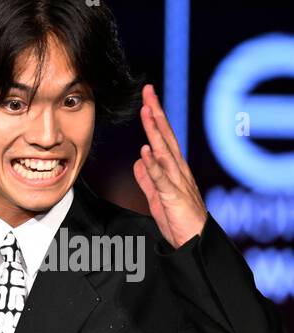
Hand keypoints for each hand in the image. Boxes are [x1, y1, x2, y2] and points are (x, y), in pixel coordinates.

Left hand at [132, 84, 205, 249]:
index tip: (147, 100)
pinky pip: (162, 179)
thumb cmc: (178, 218)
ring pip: (165, 151)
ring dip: (156, 132)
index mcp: (173, 169)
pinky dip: (154, 165)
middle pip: (166, 136)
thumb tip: (140, 161)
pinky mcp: (173, 197)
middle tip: (149, 92)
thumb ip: (148, 179)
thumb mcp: (156, 196)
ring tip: (147, 112)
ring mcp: (177, 182)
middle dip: (157, 114)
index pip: (162, 138)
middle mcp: (178, 170)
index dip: (154, 119)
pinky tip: (147, 151)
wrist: (193, 240)